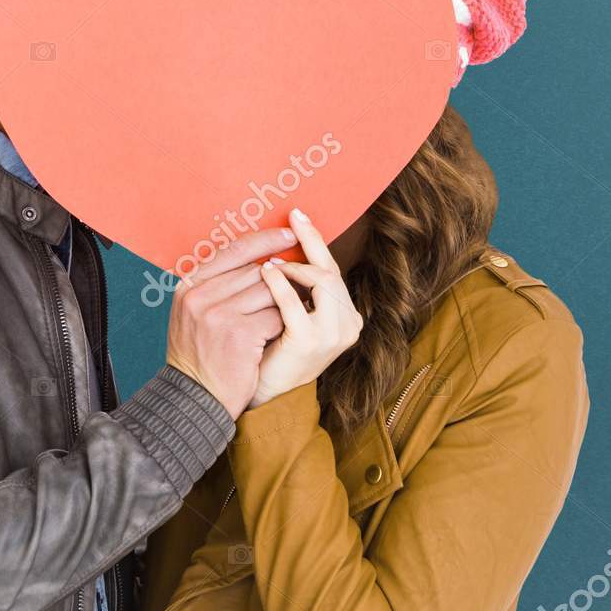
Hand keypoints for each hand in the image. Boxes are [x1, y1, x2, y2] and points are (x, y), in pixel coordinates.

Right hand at [165, 227, 295, 417]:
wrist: (193, 401)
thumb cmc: (199, 358)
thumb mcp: (192, 316)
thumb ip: (216, 287)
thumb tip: (258, 262)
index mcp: (188, 286)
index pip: (233, 251)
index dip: (264, 241)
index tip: (287, 236)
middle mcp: (199, 296)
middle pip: (255, 271)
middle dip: (280, 279)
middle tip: (298, 285)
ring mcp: (218, 314)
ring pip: (269, 293)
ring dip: (283, 304)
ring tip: (289, 314)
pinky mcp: (239, 334)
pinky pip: (276, 317)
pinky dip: (282, 326)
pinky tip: (280, 337)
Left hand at [250, 209, 362, 408]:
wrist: (262, 393)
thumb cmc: (271, 350)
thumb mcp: (291, 314)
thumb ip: (296, 287)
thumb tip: (281, 242)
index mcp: (346, 316)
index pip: (332, 270)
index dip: (316, 242)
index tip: (299, 217)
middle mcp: (349, 325)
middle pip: (332, 271)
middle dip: (312, 241)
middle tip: (293, 218)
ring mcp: (333, 335)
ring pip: (323, 282)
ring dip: (294, 266)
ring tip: (270, 260)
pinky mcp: (311, 342)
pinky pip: (295, 303)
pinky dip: (280, 285)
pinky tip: (265, 273)